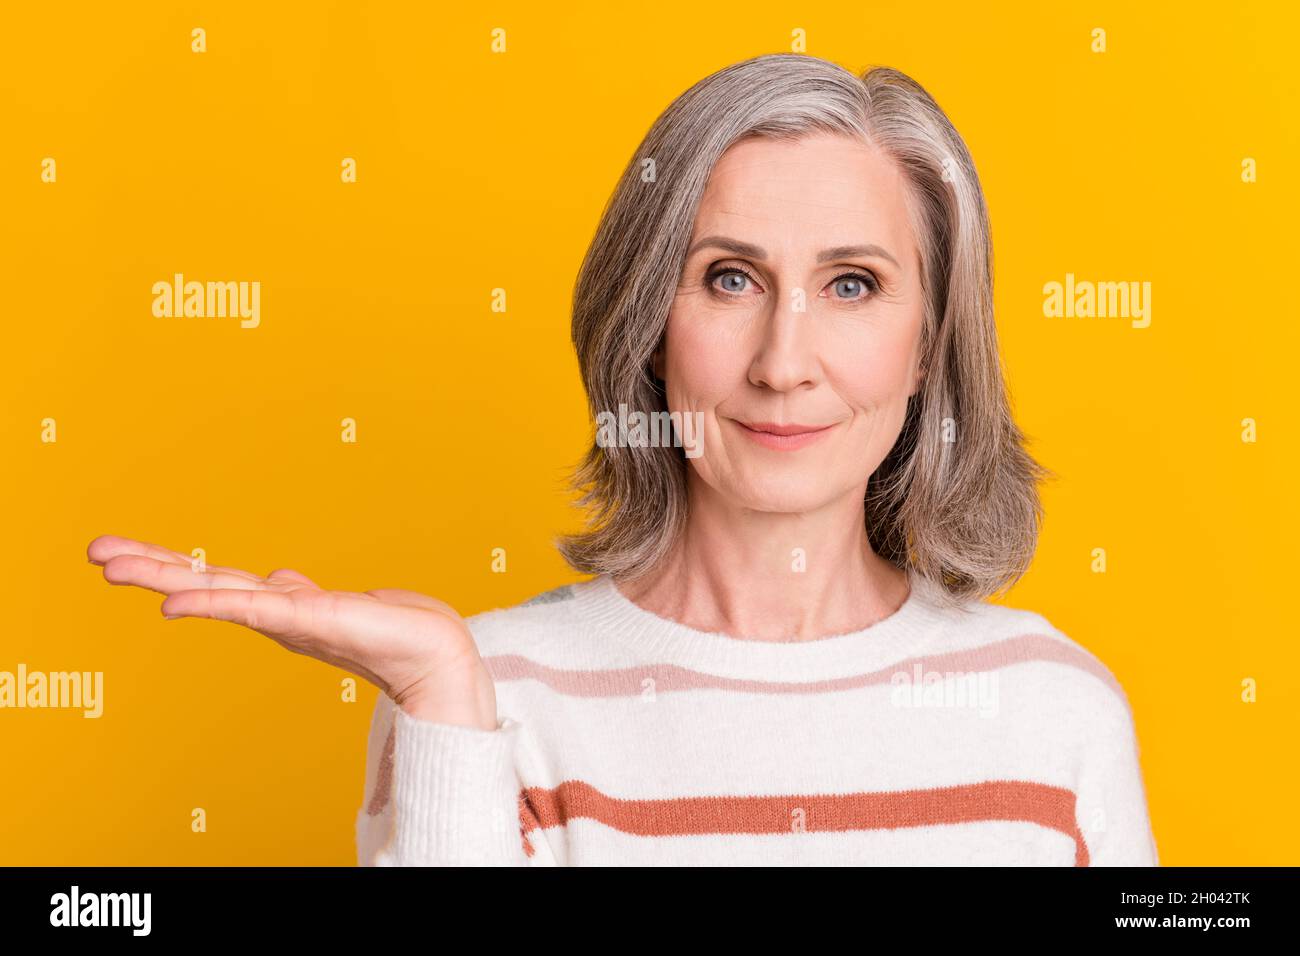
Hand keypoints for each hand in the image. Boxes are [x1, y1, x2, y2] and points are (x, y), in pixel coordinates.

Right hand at [86, 534, 498, 730]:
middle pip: (203, 582)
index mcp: (282, 605)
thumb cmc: (394, 629)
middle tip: (95, 551)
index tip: (124, 555)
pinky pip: (249, 608)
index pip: (218, 580)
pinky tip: (173, 602)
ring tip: (112, 564)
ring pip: (215, 590)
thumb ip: (300, 595)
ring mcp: (287, 618)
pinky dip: (211, 603)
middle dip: (149, 566)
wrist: (436, 654)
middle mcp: (276, 612)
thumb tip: (277, 577)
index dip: (172, 566)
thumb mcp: (337, 602)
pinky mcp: (307, 620)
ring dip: (163, 576)